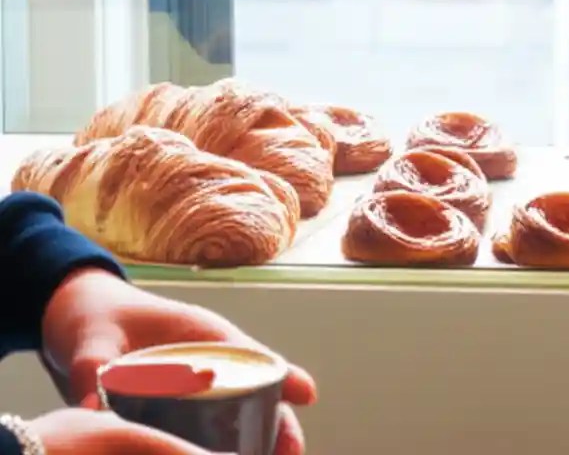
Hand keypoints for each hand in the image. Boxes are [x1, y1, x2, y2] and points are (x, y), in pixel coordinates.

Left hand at [39, 268, 316, 454]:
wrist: (75, 319)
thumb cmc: (93, 315)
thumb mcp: (91, 339)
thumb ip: (91, 370)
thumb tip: (91, 408)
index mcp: (200, 332)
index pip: (252, 354)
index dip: (283, 374)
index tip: (305, 394)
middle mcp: (209, 360)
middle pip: (257, 391)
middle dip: (279, 422)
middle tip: (291, 452)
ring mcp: (199, 385)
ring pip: (240, 414)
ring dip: (256, 438)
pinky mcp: (181, 407)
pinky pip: (212, 429)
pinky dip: (222, 448)